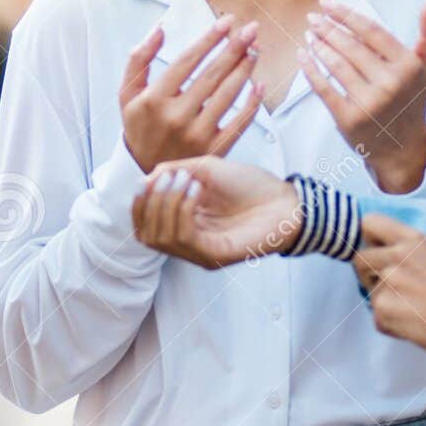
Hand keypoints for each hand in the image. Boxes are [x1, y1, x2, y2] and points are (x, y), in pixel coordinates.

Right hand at [120, 16, 262, 172]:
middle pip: (212, 75)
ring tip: (255, 50)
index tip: (226, 22)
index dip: (209, 39)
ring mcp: (197, 134)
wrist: (144, 171)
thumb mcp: (127, 92)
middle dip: (234, 48)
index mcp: (155, 99)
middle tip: (251, 29)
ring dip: (245, 69)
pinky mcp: (214, 150)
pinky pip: (239, 123)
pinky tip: (259, 85)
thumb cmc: (139, 126)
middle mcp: (177, 116)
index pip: (187, 61)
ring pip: (228, 95)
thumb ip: (139, 59)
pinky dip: (252, 104)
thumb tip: (160, 28)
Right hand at [131, 157, 299, 267]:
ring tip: (187, 181)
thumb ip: (174, 172)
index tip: (144, 182)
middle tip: (171, 178)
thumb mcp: (207, 169)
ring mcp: (201, 252)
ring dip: (168, 203)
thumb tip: (146, 180)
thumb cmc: (252, 186)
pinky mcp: (216, 256)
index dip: (138, 205)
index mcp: (183, 224)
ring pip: (163, 237)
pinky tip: (195, 190)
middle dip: (152, 202)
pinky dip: (183, 210)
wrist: (287, 200)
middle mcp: (189, 242)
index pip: (143, 226)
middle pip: (147, 234)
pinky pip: (186, 238)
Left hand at [301, 0, 425, 193]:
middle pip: (351, 47)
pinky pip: (324, 88)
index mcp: (408, 66)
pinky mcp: (349, 118)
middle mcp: (390, 84)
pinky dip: (310, 69)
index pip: (372, 32)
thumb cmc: (412, 99)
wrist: (402, 147)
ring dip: (319, 46)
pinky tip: (303, 55)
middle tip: (313, 17)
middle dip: (328, 29)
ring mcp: (369, 103)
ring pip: (336, 65)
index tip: (327, 3)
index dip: (347, 15)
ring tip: (310, 34)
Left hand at [353, 213, 425, 357]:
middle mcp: (396, 256)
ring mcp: (386, 282)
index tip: (375, 249)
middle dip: (368, 273)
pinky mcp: (381, 308)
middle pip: (359, 259)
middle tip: (387, 286)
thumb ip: (419, 252)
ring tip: (408, 307)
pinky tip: (412, 324)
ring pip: (369, 289)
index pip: (370, 223)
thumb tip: (409, 255)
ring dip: (382, 297)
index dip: (369, 239)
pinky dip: (390, 322)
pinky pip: (377, 315)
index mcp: (413, 240)